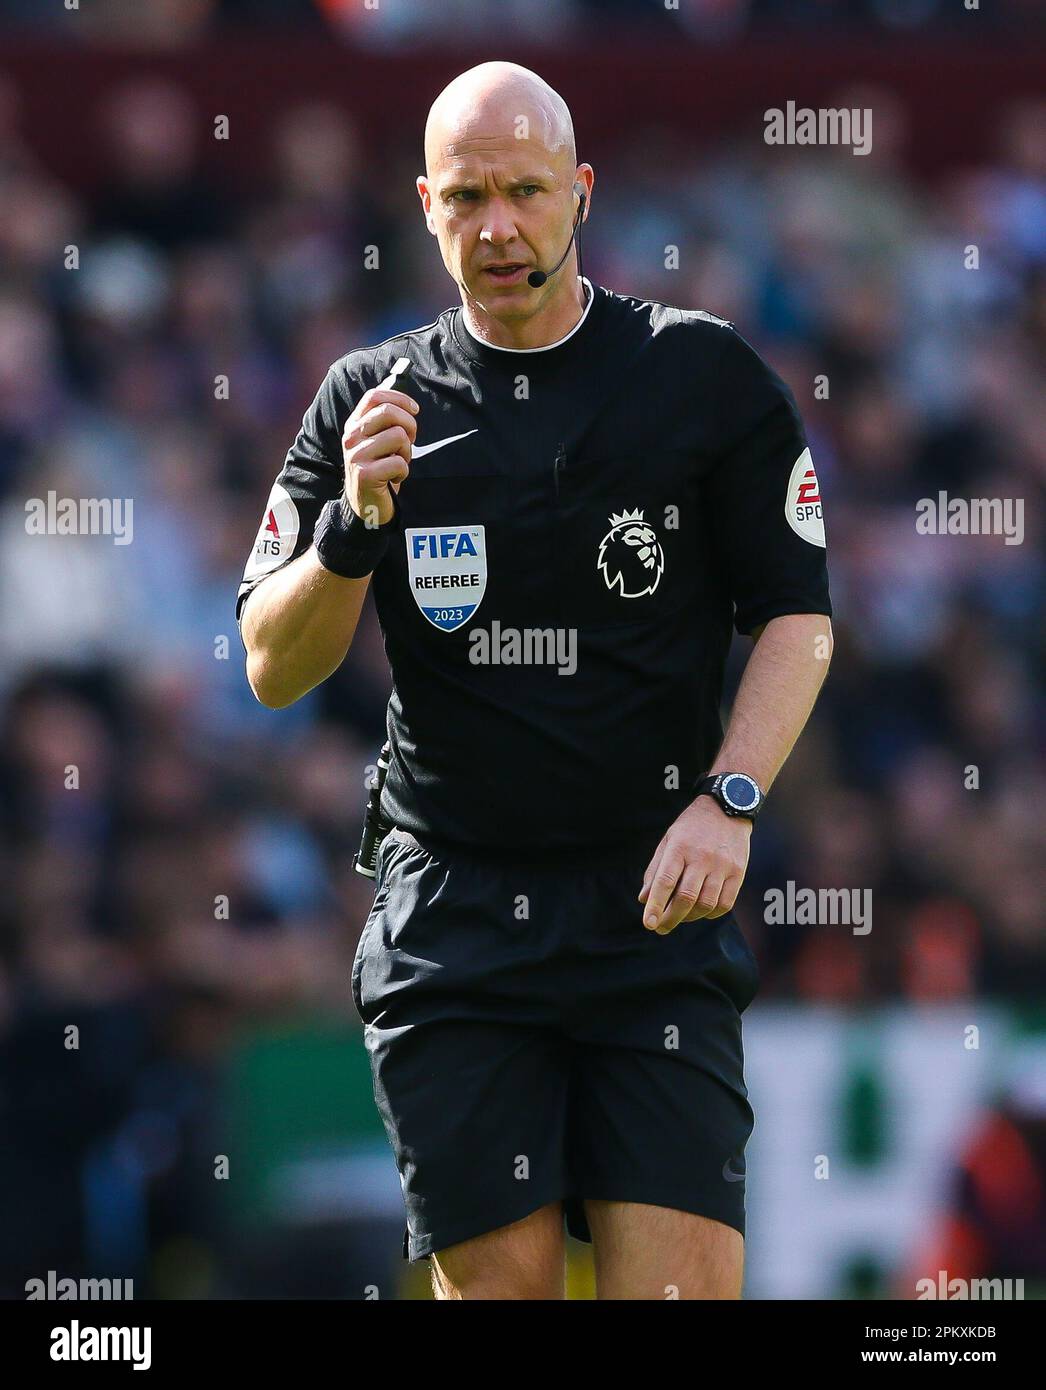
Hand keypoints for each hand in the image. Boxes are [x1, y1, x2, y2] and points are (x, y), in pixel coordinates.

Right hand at [343, 387, 419, 527]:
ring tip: (398, 463)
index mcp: (354, 424)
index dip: (399, 398)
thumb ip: (387, 422)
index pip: (374, 396)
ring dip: (406, 452)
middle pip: (388, 411)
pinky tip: (394, 478)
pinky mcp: (365, 474)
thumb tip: (408, 404)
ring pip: (398, 436)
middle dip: (409, 425)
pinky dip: (403, 472)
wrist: (366, 505)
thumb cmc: (380, 469)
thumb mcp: (379, 440)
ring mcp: (356, 455)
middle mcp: (351, 437)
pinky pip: (399, 463)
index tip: (414, 410)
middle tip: (409, 442)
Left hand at [637, 798, 751, 934]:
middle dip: (670, 918)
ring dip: (690, 917)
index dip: (656, 905)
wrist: (728, 808)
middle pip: (686, 897)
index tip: (648, 923)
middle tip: (661, 927)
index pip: (665, 881)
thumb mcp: (668, 840)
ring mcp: (722, 865)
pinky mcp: (738, 872)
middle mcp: (702, 857)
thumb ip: (655, 870)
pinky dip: (710, 914)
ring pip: (705, 904)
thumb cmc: (692, 827)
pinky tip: (701, 911)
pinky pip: (725, 904)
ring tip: (680, 917)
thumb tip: (644, 900)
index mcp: (679, 847)